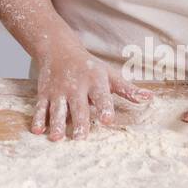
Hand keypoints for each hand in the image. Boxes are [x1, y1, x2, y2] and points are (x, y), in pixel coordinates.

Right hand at [33, 46, 152, 140]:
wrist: (58, 49)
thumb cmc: (88, 66)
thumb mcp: (109, 74)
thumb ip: (127, 89)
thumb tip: (150, 98)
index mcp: (94, 81)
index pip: (101, 95)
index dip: (104, 107)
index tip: (107, 119)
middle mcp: (76, 86)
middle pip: (78, 106)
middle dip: (79, 121)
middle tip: (80, 138)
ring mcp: (58, 90)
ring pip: (57, 109)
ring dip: (56, 123)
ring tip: (57, 138)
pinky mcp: (44, 93)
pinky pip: (41, 107)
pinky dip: (38, 118)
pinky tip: (37, 130)